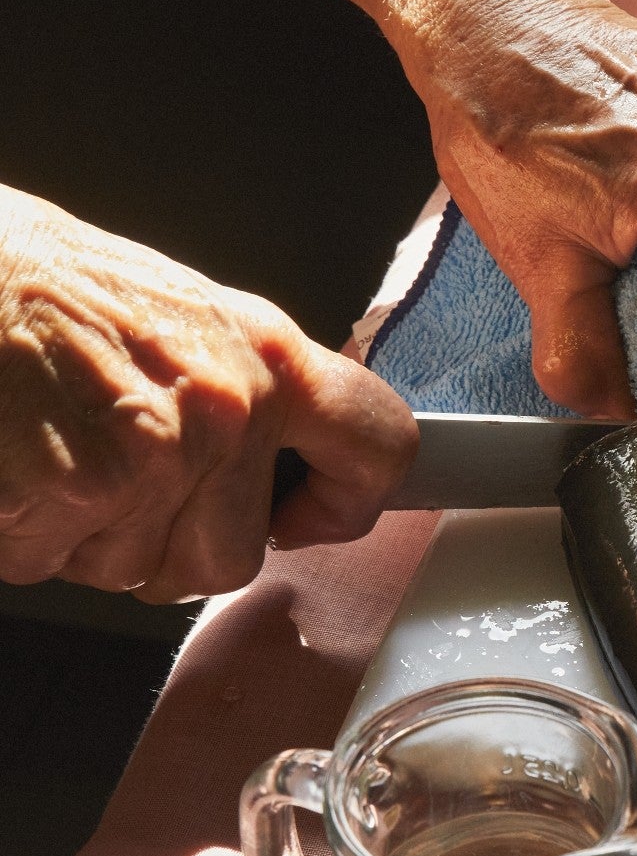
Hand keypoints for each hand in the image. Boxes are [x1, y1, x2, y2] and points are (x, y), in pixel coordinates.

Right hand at [0, 187, 416, 601]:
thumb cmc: (42, 283)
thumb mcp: (180, 313)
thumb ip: (242, 390)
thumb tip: (280, 457)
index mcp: (265, 356)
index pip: (379, 445)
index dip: (351, 501)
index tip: (311, 517)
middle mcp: (227, 409)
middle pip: (232, 559)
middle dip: (168, 547)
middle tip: (118, 486)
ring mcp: (154, 457)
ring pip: (139, 572)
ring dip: (88, 541)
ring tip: (54, 457)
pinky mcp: (75, 491)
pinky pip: (53, 565)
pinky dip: (22, 537)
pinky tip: (13, 472)